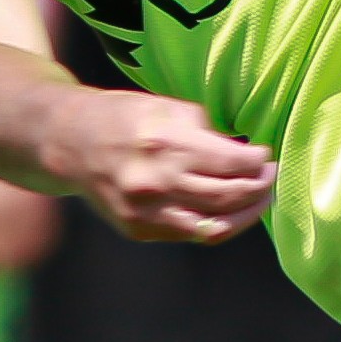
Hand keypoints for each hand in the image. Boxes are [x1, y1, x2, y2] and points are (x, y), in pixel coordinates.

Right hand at [38, 92, 274, 243]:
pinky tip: (229, 210)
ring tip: (259, 198)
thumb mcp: (165, 107)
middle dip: (258, 187)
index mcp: (164, 143)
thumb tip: (245, 153)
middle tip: (270, 176)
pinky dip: (218, 223)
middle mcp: (155, 182)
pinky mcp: (139, 229)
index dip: (257, 162)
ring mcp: (146, 212)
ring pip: (216, 225)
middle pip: (228, 196)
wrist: (70, 144)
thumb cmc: (123, 118)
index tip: (265, 156)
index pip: (230, 163)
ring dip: (246, 213)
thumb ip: (206, 131)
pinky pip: (191, 234)